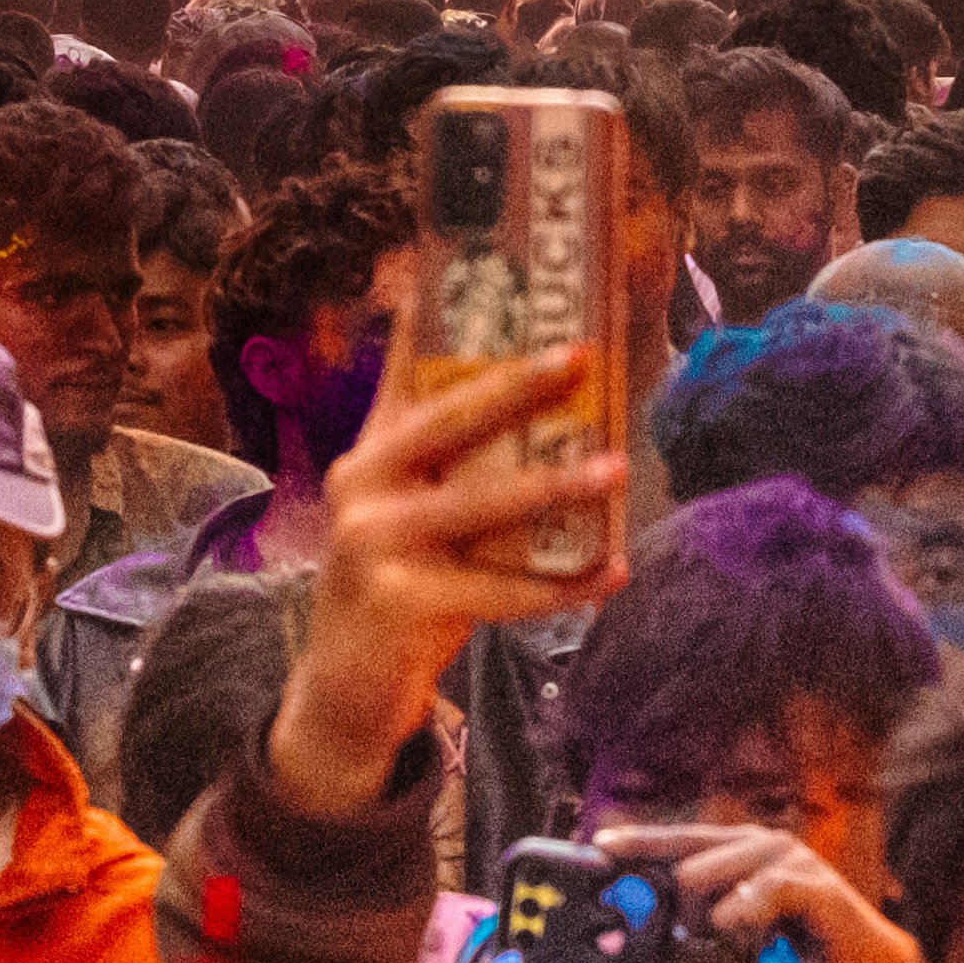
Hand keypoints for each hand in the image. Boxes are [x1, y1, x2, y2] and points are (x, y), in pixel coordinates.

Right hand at [270, 346, 624, 816]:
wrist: (345, 694)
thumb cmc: (402, 591)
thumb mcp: (419, 520)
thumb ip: (464, 475)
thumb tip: (564, 427)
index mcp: (370, 455)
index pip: (405, 374)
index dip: (434, 320)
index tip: (474, 268)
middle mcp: (363, 486)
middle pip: (450, 422)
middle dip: (518, 385)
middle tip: (581, 356)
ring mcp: (375, 544)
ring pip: (485, 504)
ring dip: (559, 486)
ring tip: (618, 468)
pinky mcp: (400, 602)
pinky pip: (501, 588)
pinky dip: (562, 584)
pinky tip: (611, 571)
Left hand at [602, 819, 924, 962]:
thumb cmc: (805, 952)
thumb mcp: (744, 936)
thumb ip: (707, 926)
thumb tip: (660, 928)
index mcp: (746, 852)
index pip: (683, 840)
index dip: (640, 842)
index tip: (597, 847)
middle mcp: (767, 846)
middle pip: (695, 845)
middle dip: (665, 874)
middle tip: (653, 904)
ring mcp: (796, 861)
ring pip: (726, 862)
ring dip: (701, 895)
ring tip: (692, 920)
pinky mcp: (819, 889)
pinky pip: (773, 888)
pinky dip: (745, 903)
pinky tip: (725, 920)